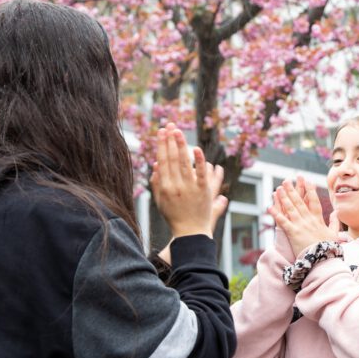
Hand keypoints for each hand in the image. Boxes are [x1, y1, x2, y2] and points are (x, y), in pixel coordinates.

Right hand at [150, 123, 227, 238]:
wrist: (190, 232)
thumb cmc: (174, 216)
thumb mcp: (161, 201)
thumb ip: (157, 183)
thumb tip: (156, 165)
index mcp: (164, 187)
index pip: (162, 161)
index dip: (161, 145)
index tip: (161, 132)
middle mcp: (175, 186)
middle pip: (172, 159)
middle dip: (170, 140)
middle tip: (170, 125)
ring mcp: (189, 188)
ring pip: (184, 163)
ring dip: (181, 146)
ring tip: (179, 132)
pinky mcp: (203, 191)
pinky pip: (201, 174)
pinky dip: (199, 161)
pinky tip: (196, 149)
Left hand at [269, 176, 338, 257]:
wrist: (322, 260)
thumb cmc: (328, 249)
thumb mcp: (334, 234)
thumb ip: (334, 222)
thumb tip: (336, 212)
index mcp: (318, 220)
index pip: (314, 202)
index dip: (310, 191)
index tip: (307, 181)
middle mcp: (309, 220)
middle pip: (299, 202)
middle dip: (293, 190)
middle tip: (287, 180)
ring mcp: (300, 226)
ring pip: (291, 208)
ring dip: (284, 197)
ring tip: (278, 188)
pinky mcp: (293, 233)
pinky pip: (282, 221)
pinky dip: (276, 214)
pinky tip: (269, 207)